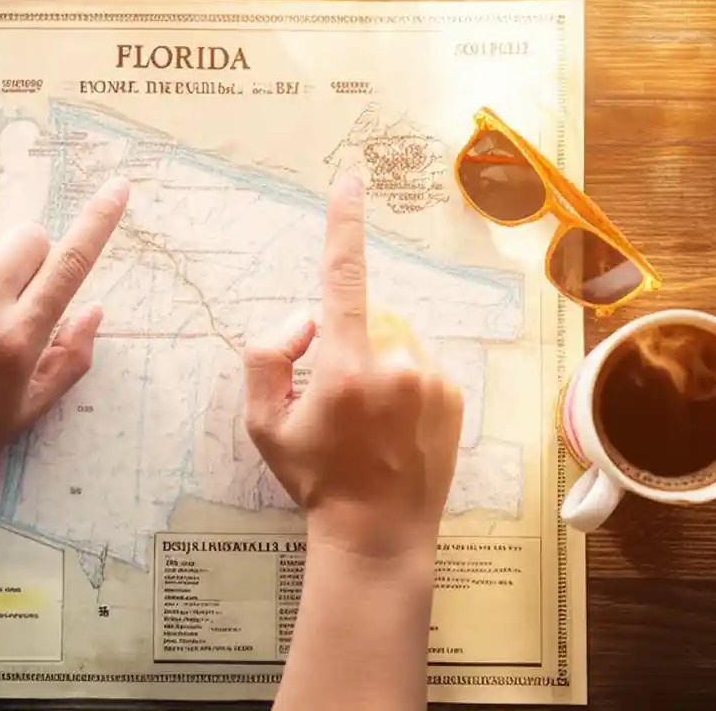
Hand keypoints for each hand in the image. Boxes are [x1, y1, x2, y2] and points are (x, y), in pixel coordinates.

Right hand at [243, 175, 462, 559]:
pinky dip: (402, 379)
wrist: (378, 532)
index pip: (343, 279)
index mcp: (345, 369)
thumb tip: (303, 323)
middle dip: (344, 338)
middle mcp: (396, 365)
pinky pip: (419, 362)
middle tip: (332, 395)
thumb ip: (266, 356)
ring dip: (375, 358)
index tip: (351, 182)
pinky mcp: (453, 394)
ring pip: (394, 338)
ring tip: (366, 417)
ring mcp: (431, 379)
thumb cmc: (314, 478)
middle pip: (364, 316)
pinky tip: (392, 423)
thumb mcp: (262, 424)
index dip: (344, 226)